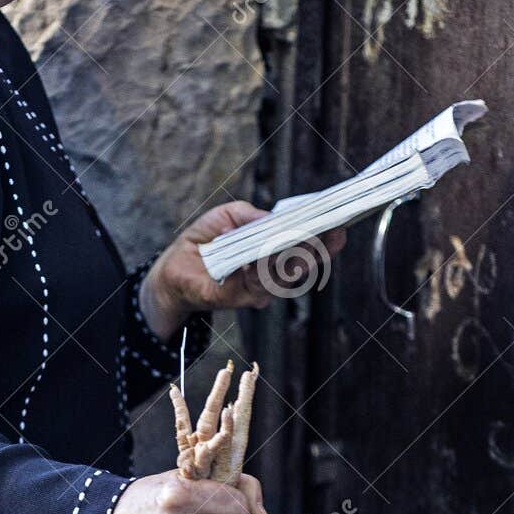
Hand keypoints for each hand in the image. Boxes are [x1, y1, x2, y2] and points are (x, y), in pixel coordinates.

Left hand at [139, 201, 345, 339]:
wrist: (172, 269)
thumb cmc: (205, 241)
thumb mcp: (226, 216)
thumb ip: (247, 214)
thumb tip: (268, 218)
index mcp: (274, 254)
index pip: (305, 248)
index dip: (324, 239)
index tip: (341, 224)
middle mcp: (270, 276)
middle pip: (301, 266)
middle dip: (318, 249)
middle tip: (332, 232)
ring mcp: (254, 290)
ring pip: (280, 278)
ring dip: (289, 260)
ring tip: (299, 240)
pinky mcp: (234, 298)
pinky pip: (251, 287)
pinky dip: (257, 272)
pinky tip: (259, 258)